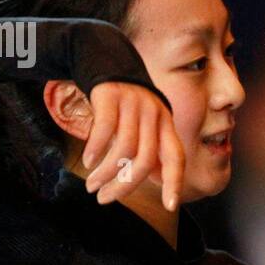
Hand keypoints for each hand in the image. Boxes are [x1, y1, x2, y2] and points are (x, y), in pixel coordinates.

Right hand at [81, 82, 184, 210]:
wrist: (109, 59)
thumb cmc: (128, 104)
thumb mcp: (146, 123)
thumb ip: (152, 149)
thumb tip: (157, 181)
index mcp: (167, 125)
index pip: (176, 158)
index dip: (175, 182)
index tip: (171, 206)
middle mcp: (154, 114)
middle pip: (145, 160)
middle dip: (124, 186)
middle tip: (104, 199)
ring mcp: (134, 104)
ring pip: (124, 149)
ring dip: (105, 173)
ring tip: (92, 185)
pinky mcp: (111, 96)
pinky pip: (105, 130)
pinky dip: (96, 150)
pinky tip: (87, 162)